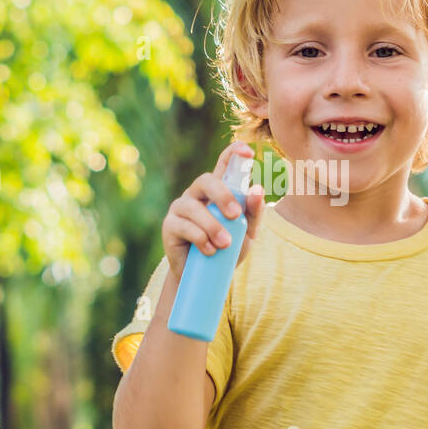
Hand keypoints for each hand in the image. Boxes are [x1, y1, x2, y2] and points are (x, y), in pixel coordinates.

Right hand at [162, 141, 265, 281]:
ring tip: (225, 244)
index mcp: (217, 191)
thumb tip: (257, 189)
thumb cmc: (228, 249)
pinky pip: (183, 226)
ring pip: (193, 206)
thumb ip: (254, 212)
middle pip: (206, 180)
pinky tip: (209, 250)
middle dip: (222, 195)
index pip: (224, 165)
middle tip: (235, 215)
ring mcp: (181, 208)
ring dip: (212, 225)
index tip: (247, 151)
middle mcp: (197, 194)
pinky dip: (199, 238)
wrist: (207, 277)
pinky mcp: (170, 226)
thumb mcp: (247, 232)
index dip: (234, 153)